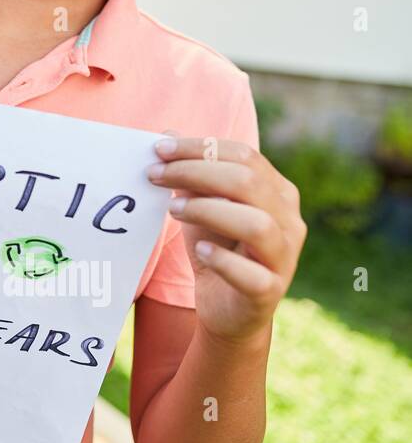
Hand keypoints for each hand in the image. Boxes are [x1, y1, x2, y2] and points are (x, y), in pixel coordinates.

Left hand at [147, 135, 306, 344]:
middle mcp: (288, 220)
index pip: (243, 155)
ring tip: (172, 210)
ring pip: (257, 224)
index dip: (199, 148)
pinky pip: (253, 274)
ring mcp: (284, 257)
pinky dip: (224, 260)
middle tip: (154, 175)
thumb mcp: (201, 205)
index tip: (157, 149)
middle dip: (195, 172)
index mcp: (276, 191)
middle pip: (248, 182)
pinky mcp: (269, 291)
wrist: (228, 308)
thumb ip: (191, 173)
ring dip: (208, 210)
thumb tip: (165, 134)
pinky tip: (201, 251)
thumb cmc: (217, 247)